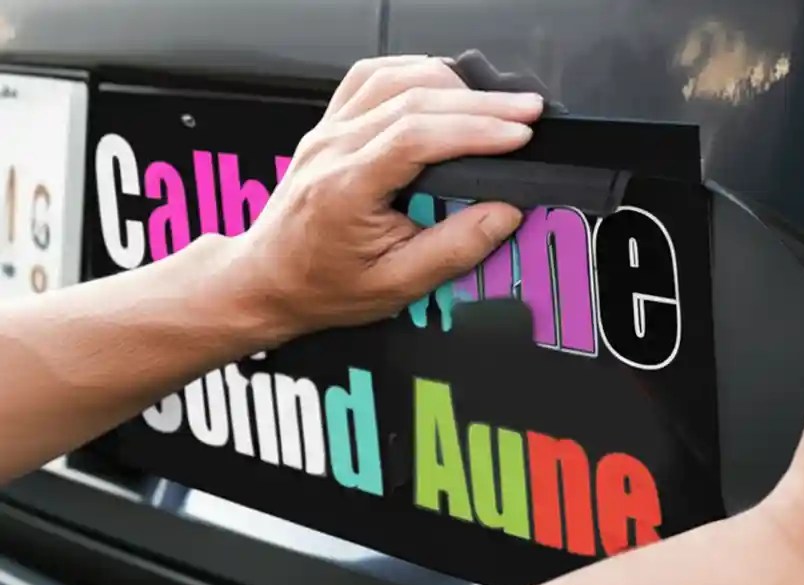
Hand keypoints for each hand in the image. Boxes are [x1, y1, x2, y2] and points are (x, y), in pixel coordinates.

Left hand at [234, 55, 543, 336]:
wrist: (268, 280)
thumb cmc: (323, 286)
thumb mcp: (396, 286)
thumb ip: (454, 249)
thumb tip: (505, 213)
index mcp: (346, 188)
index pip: (416, 137)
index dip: (473, 129)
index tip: (517, 134)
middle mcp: (333, 148)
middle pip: (414, 99)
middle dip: (482, 102)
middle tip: (528, 112)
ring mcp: (329, 130)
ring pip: (396, 79)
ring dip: (453, 84)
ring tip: (497, 103)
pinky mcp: (331, 123)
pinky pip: (373, 78)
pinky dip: (415, 73)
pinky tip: (444, 87)